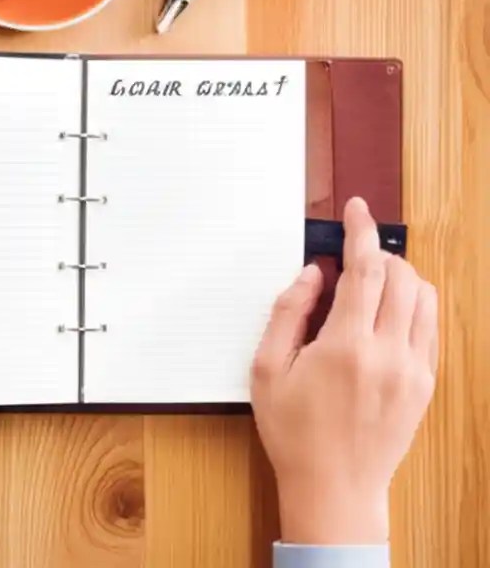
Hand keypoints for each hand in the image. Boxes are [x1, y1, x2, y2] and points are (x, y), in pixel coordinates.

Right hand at [251, 197, 437, 544]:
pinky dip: (413, 308)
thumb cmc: (293, 432)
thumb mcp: (265, 370)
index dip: (360, 232)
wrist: (334, 487)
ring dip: (400, 279)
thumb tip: (313, 273)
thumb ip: (287, 313)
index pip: (364, 271)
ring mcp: (413, 370)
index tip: (357, 209)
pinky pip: (430, 328)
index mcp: (345, 347)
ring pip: (424, 298)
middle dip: (378, 255)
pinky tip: (387, 318)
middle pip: (400, 277)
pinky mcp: (425, 385)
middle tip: (353, 259)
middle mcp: (388, 354)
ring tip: (372, 287)